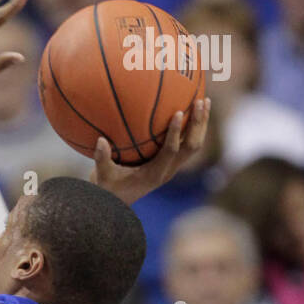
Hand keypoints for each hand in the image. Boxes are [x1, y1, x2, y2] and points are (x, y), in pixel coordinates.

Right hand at [91, 96, 211, 205]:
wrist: (117, 203)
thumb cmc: (108, 189)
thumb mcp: (102, 176)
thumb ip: (101, 160)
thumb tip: (100, 140)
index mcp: (154, 174)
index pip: (170, 152)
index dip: (175, 133)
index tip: (178, 112)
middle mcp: (168, 171)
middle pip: (191, 147)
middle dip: (197, 124)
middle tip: (200, 101)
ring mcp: (172, 167)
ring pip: (194, 145)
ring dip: (201, 124)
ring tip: (204, 100)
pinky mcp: (171, 163)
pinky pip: (187, 144)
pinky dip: (192, 127)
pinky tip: (191, 108)